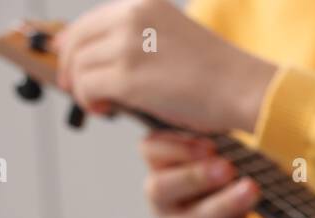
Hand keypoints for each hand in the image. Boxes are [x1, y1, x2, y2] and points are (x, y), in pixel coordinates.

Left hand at [54, 0, 276, 132]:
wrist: (245, 89)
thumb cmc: (221, 76)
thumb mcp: (176, 39)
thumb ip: (144, 40)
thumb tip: (111, 60)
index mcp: (144, 6)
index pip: (91, 20)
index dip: (72, 42)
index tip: (70, 63)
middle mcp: (131, 19)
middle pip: (76, 41)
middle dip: (69, 67)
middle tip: (74, 89)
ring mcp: (127, 47)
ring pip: (78, 66)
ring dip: (82, 89)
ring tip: (101, 105)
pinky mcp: (127, 78)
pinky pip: (87, 87)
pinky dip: (89, 101)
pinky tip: (105, 110)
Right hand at [141, 131, 274, 217]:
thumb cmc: (211, 191)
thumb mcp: (207, 163)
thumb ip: (213, 143)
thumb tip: (247, 107)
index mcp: (160, 168)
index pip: (149, 150)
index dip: (176, 146)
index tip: (210, 144)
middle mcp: (161, 200)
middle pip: (162, 186)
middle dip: (195, 175)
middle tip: (227, 167)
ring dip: (224, 204)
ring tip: (252, 191)